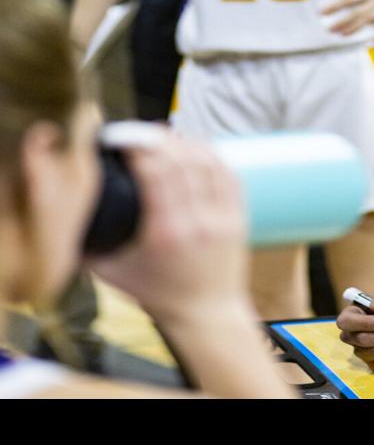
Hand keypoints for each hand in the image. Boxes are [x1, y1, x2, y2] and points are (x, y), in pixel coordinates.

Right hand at [86, 127, 252, 324]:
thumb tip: (64, 212)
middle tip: (136, 132)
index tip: (120, 138)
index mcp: (166, 232)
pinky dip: (210, 155)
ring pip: (208, 163)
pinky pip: (228, 174)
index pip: (157, 173)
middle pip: (181, 162)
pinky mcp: (238, 218)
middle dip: (156, 139)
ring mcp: (222, 219)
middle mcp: (198, 222)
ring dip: (183, 143)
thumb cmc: (157, 292)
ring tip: (160, 136)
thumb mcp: (112, 271)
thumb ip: (85, 243)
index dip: (138, 147)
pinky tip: (192, 146)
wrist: (205, 312)